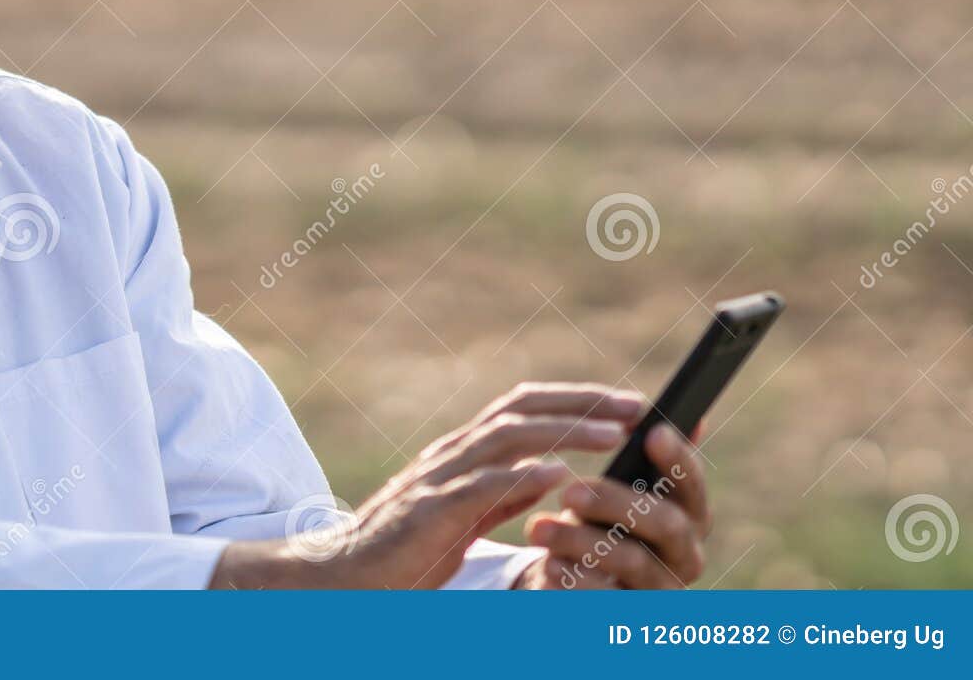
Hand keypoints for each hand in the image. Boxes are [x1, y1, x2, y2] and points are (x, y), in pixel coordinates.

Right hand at [209, 382, 645, 588]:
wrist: (344, 579)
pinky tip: (559, 476)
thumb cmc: (405, 552)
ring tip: (612, 433)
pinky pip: (482, 488)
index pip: (523, 408)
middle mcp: (451, 454)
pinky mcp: (431, 513)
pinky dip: (522, 477)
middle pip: (521, 409)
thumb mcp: (464, 518)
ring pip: (506, 437)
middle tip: (636, 405)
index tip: (627, 404)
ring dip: (564, 431)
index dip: (575, 401)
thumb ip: (502, 494)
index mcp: (462, 453)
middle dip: (581, 403)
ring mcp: (439, 479)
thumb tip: (551, 475)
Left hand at [517, 423, 711, 588]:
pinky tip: (547, 568)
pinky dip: (575, 582)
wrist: (577, 589)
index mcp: (688, 517)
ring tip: (536, 528)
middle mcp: (686, 557)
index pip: (693, 485)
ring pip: (632, 563)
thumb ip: (641, 462)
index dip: (678, 459)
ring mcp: (662, 593)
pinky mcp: (633, 620)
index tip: (650, 433)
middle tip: (568, 492)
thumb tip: (674, 411)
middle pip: (666, 524)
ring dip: (580, 541)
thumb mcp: (620, 493)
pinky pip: (608, 602)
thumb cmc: (602, 526)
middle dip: (615, 502)